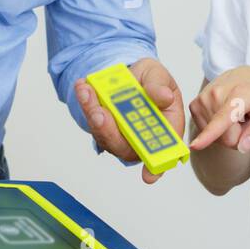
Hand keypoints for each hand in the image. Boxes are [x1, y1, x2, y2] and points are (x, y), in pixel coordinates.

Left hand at [74, 57, 183, 184]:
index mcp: (165, 128)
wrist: (134, 71)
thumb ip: (159, 86)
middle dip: (111, 131)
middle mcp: (141, 137)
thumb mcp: (159, 75)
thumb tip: (164, 98)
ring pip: (105, 134)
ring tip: (87, 92)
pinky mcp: (104, 125)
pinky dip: (87, 104)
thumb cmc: (152, 80)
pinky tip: (83, 88)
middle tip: (101, 113)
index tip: (148, 177)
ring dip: (94, 114)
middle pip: (126, 146)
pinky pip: (94, 120)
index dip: (156, 168)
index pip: (164, 154)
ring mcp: (121, 133)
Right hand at [188, 66, 249, 153]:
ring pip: (214, 136)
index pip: (224, 118)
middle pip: (225, 136)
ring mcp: (203, 98)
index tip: (195, 145)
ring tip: (234, 114)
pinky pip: (205, 130)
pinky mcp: (194, 105)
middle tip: (244, 118)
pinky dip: (215, 128)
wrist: (245, 76)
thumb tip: (243, 147)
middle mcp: (217, 93)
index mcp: (240, 93)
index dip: (210, 134)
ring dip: (226, 131)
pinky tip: (222, 114)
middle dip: (237, 135)